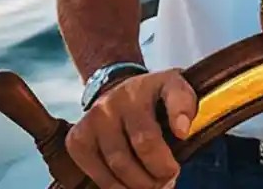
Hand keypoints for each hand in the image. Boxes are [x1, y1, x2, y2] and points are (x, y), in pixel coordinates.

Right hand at [65, 69, 196, 188]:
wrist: (115, 93)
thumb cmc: (152, 97)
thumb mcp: (175, 88)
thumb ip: (185, 103)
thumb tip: (182, 130)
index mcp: (148, 84)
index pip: (171, 98)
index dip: (179, 116)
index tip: (183, 135)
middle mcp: (117, 100)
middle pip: (144, 143)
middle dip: (161, 169)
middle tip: (170, 179)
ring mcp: (94, 119)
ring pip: (119, 164)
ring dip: (140, 183)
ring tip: (152, 186)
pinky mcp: (77, 139)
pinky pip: (97, 173)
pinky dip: (115, 187)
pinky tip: (128, 187)